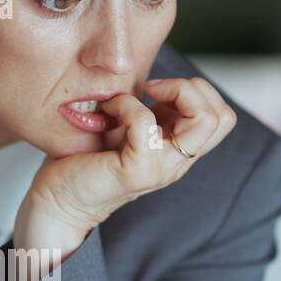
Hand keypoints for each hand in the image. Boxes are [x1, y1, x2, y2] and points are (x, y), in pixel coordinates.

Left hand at [13, 76, 236, 261]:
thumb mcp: (132, 128)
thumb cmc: (87, 160)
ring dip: (169, 91)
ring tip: (133, 98)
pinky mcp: (136, 170)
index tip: (158, 89)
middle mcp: (177, 162)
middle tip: (153, 89)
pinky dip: (127, 104)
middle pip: (222, 117)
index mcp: (178, 151)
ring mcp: (161, 169)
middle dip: (191, 88)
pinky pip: (146, 122)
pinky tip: (108, 109)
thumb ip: (155, 112)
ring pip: (203, 120)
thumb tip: (162, 81)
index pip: (222, 117)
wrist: (58, 199)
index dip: (198, 92)